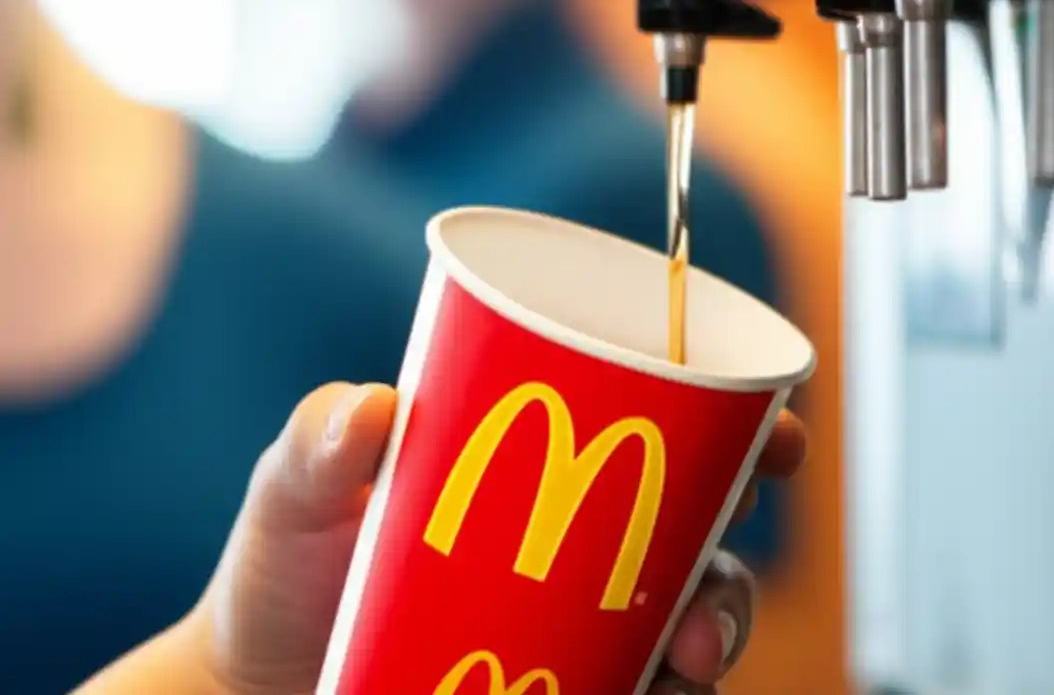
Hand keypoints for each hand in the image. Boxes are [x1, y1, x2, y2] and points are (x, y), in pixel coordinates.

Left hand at [82, 383, 805, 694]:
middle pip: (704, 531)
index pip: (661, 433)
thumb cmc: (288, 575)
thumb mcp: (295, 498)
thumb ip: (317, 445)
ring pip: (691, 623)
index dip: (737, 429)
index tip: (774, 433)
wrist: (260, 686)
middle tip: (712, 567)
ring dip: (713, 636)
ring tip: (680, 660)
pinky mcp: (574, 691)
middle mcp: (583, 550)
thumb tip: (375, 407)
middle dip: (738, 548)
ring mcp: (583, 628)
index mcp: (546, 474)